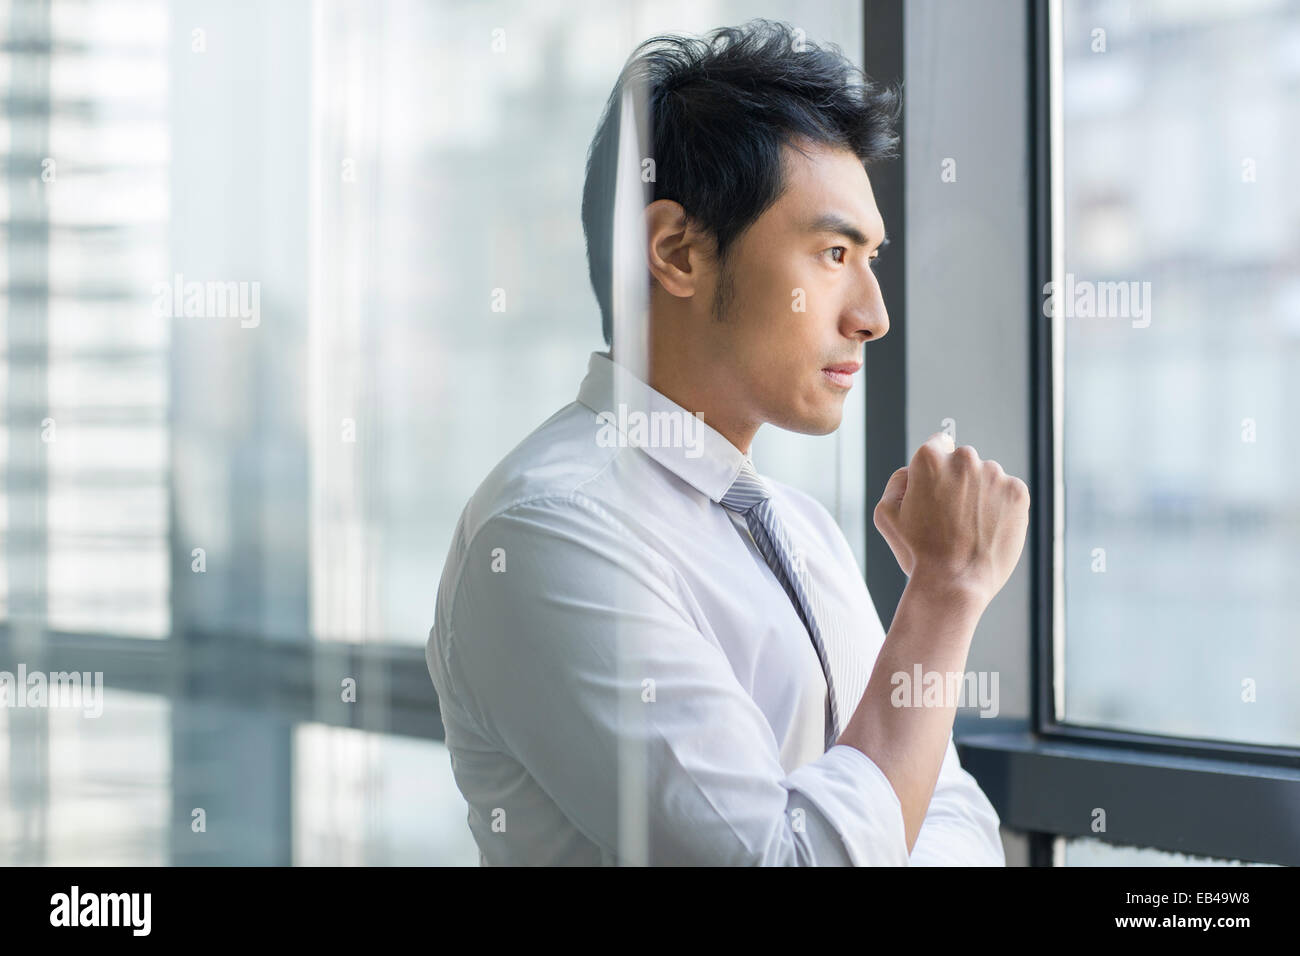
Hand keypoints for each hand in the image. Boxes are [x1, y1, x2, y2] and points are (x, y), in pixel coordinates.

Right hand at [873, 431, 1029, 605]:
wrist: (955, 582)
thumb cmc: (916, 551)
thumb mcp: (885, 513)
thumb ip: (897, 481)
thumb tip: (914, 470)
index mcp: (930, 458)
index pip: (938, 442)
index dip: (936, 467)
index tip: (938, 486)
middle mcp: (964, 459)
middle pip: (963, 460)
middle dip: (958, 481)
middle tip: (950, 516)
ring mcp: (994, 474)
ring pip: (987, 476)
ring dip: (980, 494)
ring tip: (969, 527)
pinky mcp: (1018, 492)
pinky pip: (1008, 491)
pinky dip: (1000, 506)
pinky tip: (987, 528)